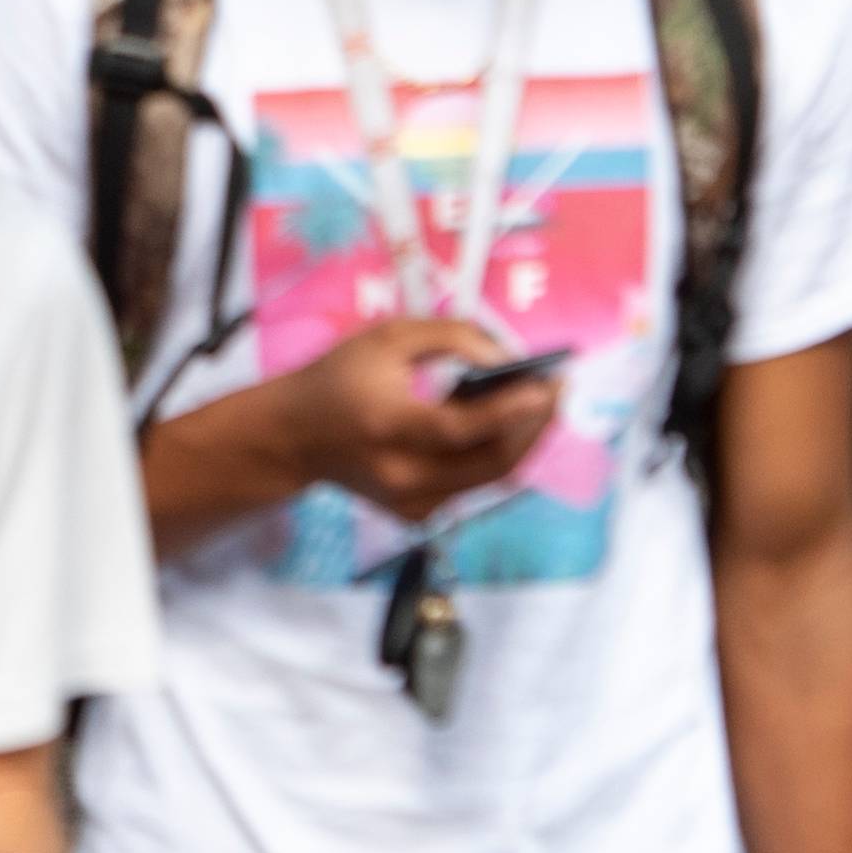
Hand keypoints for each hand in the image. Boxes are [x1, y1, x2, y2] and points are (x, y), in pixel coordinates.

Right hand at [262, 313, 558, 520]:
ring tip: (541, 406)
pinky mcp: (417, 515)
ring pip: (491, 479)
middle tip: (558, 393)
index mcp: (388, 426)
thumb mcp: (386, 338)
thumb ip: (448, 338)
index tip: (551, 384)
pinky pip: (472, 486)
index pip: (463, 427)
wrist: (294, 438)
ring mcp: (412, 503)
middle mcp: (402, 474)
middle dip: (535, 428)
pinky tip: (501, 427)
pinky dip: (493, 456)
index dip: (513, 409)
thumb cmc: (339, 379)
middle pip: (493, 462)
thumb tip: (504, 359)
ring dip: (523, 442)